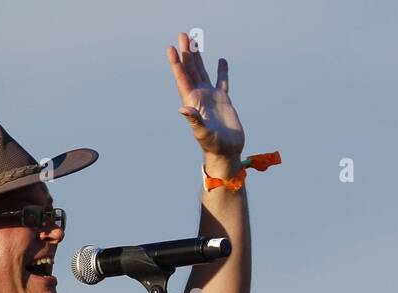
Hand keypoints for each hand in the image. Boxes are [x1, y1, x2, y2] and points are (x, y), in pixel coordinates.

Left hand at [167, 32, 244, 163]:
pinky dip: (221, 71)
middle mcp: (200, 97)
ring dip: (198, 57)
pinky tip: (220, 60)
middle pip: (190, 70)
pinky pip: (221, 81)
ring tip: (195, 40)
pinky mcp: (223, 101)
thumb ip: (194, 120)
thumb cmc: (214, 146)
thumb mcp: (203, 133)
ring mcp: (211, 97)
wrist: (227, 152)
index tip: (171, 48)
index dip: (176, 63)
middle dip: (186, 53)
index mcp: (193, 102)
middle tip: (183, 35)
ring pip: (202, 72)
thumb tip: (183, 109)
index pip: (183, 78)